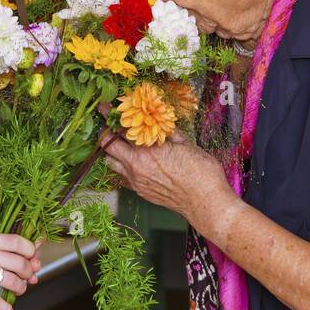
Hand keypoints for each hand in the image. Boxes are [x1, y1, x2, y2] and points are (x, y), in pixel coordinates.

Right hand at [0, 231, 42, 309]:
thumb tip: (5, 255)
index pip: (17, 241)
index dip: (30, 250)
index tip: (32, 257)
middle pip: (19, 262)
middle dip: (29, 272)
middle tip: (29, 278)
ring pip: (11, 281)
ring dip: (20, 289)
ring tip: (19, 291)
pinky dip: (5, 307)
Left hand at [96, 102, 234, 227]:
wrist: (206, 202)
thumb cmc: (201, 171)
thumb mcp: (186, 144)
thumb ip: (170, 133)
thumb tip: (163, 125)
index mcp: (147, 148)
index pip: (121, 128)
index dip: (110, 115)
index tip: (103, 107)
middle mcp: (136, 165)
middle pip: (108, 146)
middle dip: (105, 134)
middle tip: (107, 125)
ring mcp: (136, 180)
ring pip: (112, 163)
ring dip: (112, 152)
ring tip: (118, 144)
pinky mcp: (141, 192)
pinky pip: (123, 177)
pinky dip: (123, 168)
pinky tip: (133, 163)